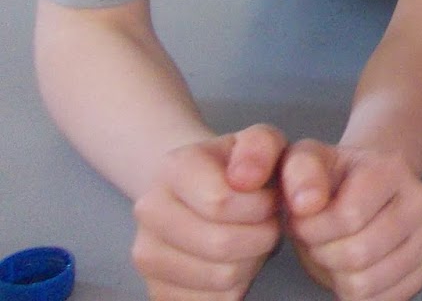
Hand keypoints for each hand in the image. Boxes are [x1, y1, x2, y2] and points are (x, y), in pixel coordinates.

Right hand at [130, 123, 285, 299]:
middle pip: (221, 245)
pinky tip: (234, 261)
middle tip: (266, 222)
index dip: (260, 206)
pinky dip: (236, 288)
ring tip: (250, 239)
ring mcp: (146, 255)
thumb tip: (245, 178)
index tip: (268, 197)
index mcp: (173, 168)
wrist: (209, 190)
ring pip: (221, 279)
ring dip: (251, 262)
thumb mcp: (261, 141)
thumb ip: (262, 146)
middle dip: (261, 235)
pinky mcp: (156, 291)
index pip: (220, 202)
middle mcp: (149, 210)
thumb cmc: (242, 167)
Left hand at [281, 139, 421, 299]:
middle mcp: (419, 201)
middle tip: (319, 237)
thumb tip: (308, 203)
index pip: (350, 216)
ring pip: (366, 283)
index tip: (304, 221)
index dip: (313, 228)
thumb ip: (301, 170)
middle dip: (323, 252)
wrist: (356, 189)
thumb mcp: (305, 159)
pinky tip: (350, 269)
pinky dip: (355, 294)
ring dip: (336, 275)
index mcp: (392, 168)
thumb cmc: (330, 178)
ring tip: (335, 250)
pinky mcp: (421, 270)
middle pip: (358, 254)